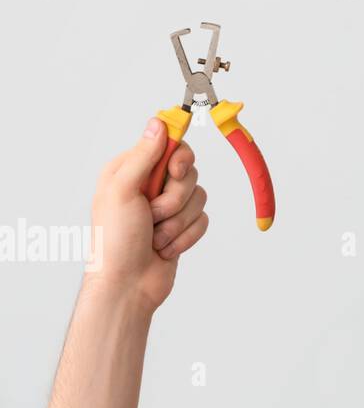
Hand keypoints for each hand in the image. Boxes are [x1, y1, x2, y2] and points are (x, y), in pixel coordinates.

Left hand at [87, 118, 209, 312]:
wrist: (127, 286)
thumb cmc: (115, 242)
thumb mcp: (122, 191)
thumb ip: (143, 155)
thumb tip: (158, 122)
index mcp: (130, 171)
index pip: (169, 145)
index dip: (179, 158)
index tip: (175, 171)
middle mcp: (149, 185)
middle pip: (189, 172)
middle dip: (175, 199)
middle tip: (153, 213)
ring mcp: (167, 207)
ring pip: (199, 197)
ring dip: (178, 222)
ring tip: (155, 236)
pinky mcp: (182, 226)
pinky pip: (203, 219)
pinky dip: (186, 236)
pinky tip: (164, 247)